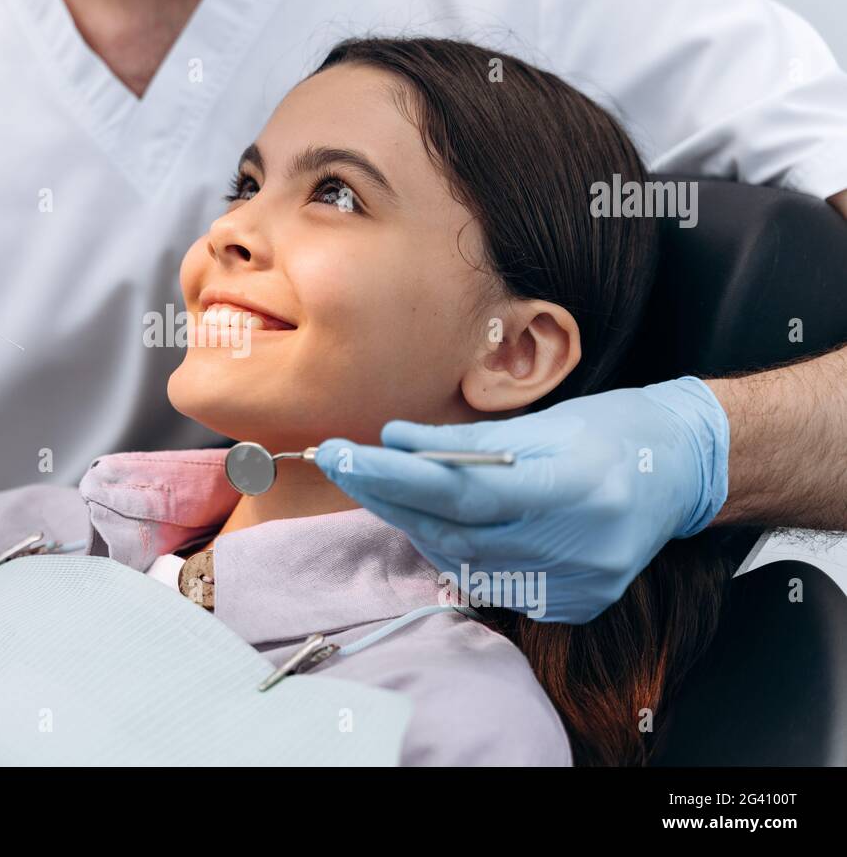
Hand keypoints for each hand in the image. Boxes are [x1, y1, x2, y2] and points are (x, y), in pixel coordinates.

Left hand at [313, 377, 729, 622]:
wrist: (683, 470)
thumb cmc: (612, 431)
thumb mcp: (544, 421)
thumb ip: (468, 444)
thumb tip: (395, 441)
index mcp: (576, 489)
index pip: (464, 493)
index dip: (396, 477)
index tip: (345, 455)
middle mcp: (580, 547)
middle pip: (455, 533)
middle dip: (387, 496)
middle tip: (343, 463)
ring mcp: (580, 585)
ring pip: (464, 564)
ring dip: (414, 524)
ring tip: (381, 485)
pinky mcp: (577, 605)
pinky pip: (492, 584)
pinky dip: (456, 551)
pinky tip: (437, 522)